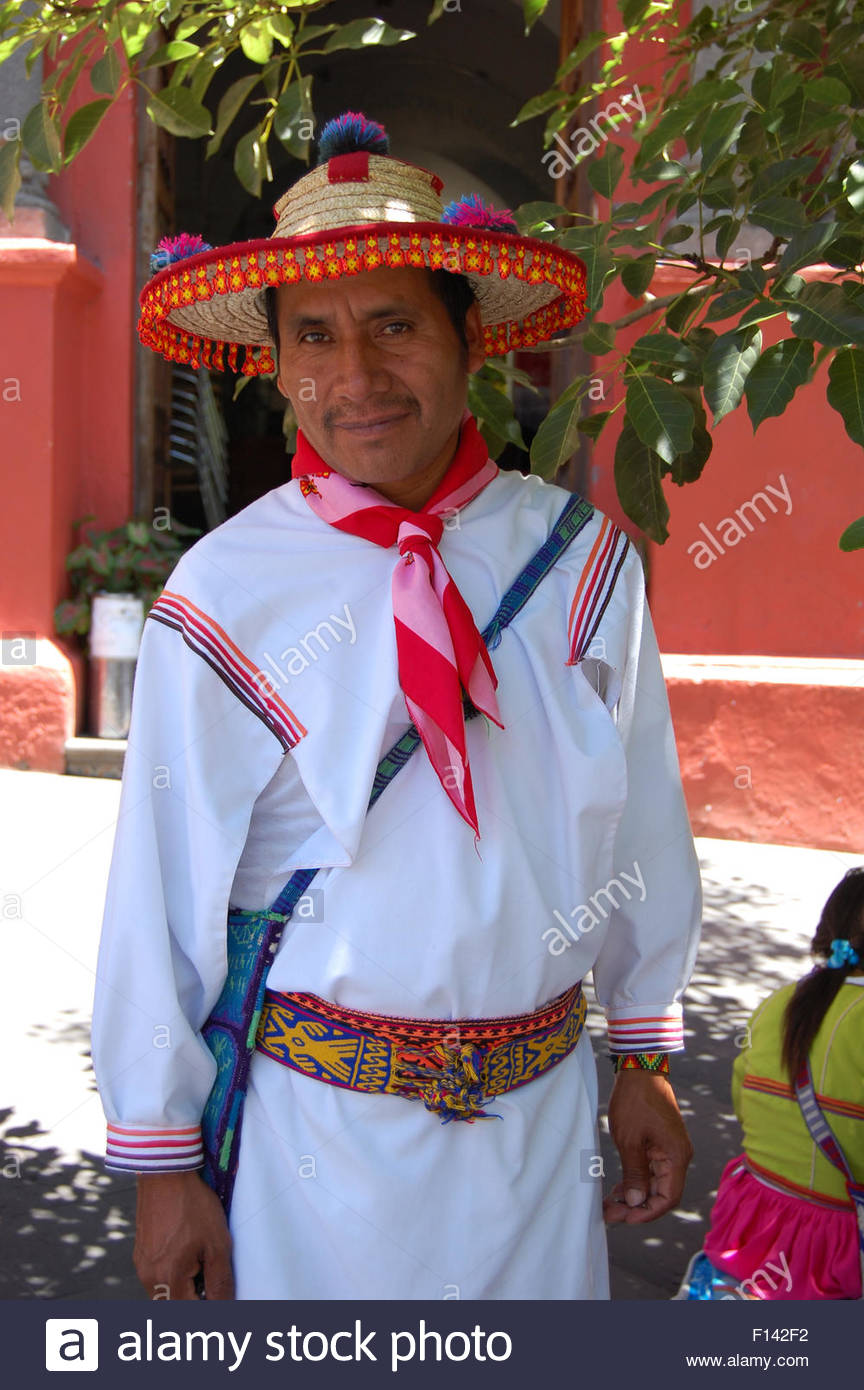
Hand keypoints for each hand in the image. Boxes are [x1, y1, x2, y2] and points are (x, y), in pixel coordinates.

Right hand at [134, 1171, 234, 1299]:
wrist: (166, 1173)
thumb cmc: (193, 1206)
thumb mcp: (217, 1243)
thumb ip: (220, 1281)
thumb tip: (224, 1306)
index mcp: (168, 1279)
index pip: (188, 1313)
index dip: (208, 1307)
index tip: (219, 1295)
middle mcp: (149, 1277)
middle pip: (174, 1306)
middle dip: (194, 1300)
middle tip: (211, 1278)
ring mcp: (142, 1265)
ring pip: (164, 1293)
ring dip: (183, 1288)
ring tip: (200, 1262)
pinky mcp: (140, 1253)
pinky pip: (157, 1276)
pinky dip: (173, 1274)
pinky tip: (186, 1252)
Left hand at [603, 1070, 692, 1224]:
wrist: (640, 1068)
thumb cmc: (635, 1101)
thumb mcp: (629, 1140)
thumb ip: (634, 1173)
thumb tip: (637, 1202)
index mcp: (676, 1157)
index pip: (668, 1198)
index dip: (647, 1213)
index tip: (624, 1218)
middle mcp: (678, 1156)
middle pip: (661, 1193)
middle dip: (636, 1206)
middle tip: (609, 1213)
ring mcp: (670, 1150)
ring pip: (654, 1183)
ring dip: (634, 1195)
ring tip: (609, 1204)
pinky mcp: (660, 1144)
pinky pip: (650, 1170)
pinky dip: (635, 1180)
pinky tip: (617, 1189)